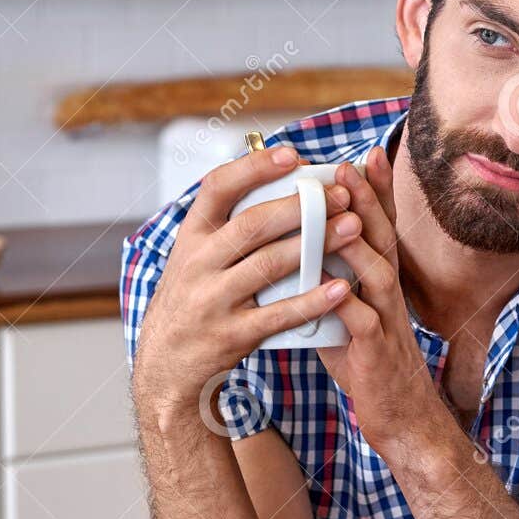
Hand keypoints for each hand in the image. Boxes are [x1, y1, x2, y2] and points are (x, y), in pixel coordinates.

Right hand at [132, 144, 360, 428]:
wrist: (165, 363)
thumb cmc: (193, 298)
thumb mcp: (194, 255)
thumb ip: (226, 224)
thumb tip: (274, 177)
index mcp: (191, 236)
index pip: (217, 188)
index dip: (254, 168)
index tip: (293, 155)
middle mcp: (197, 264)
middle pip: (252, 225)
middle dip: (301, 206)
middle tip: (341, 194)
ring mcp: (213, 301)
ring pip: (268, 265)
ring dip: (315, 245)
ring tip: (353, 228)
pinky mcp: (231, 335)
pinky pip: (277, 315)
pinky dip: (311, 301)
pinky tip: (341, 288)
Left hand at [317, 147, 443, 460]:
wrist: (402, 419)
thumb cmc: (369, 367)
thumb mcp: (347, 318)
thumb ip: (328, 287)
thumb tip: (297, 261)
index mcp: (383, 284)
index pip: (382, 230)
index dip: (375, 193)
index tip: (363, 157)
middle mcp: (390, 295)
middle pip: (382, 238)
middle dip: (365, 200)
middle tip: (349, 166)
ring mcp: (387, 321)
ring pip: (376, 270)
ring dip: (357, 239)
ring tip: (337, 210)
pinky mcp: (376, 350)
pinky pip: (359, 319)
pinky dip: (342, 299)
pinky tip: (324, 281)